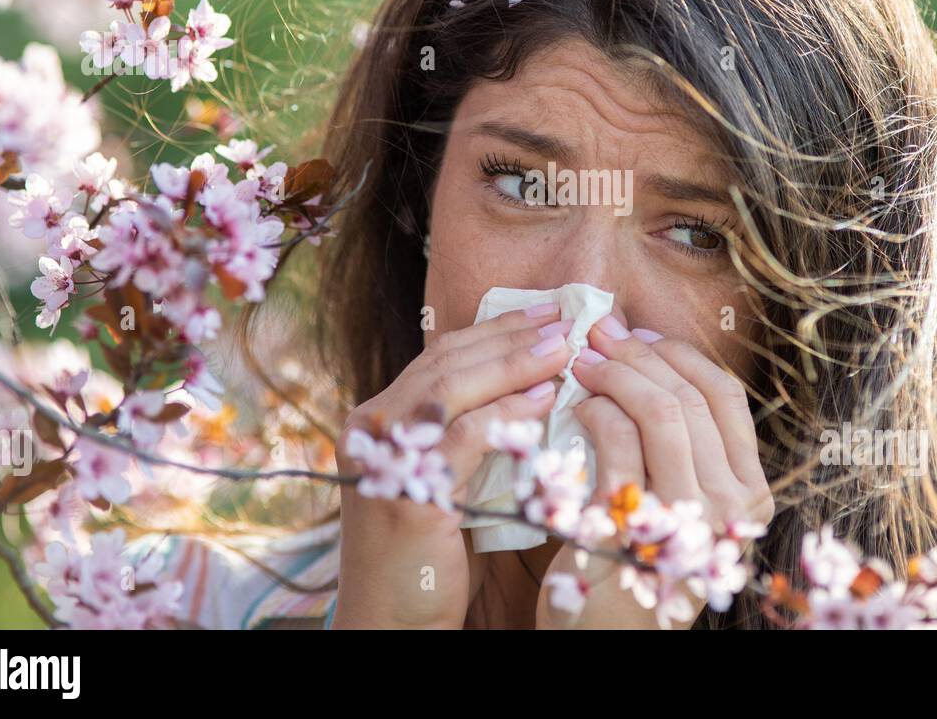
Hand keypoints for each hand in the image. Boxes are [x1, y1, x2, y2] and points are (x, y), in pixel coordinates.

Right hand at [333, 304, 574, 627]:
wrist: (393, 621)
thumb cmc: (430, 555)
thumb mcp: (447, 479)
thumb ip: (471, 434)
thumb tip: (534, 387)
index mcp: (379, 418)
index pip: (442, 357)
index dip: (494, 330)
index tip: (545, 314)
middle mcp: (372, 428)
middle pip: (447, 362)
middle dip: (509, 336)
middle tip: (563, 320)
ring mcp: (384, 458)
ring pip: (452, 388)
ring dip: (513, 364)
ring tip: (562, 350)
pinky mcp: (406, 492)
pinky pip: (464, 436)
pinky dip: (506, 412)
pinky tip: (544, 401)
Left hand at [536, 316, 773, 628]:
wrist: (607, 640)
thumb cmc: (640, 566)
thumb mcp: (682, 506)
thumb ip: (682, 449)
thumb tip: (651, 364)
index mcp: (749, 495)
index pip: (726, 399)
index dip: (681, 356)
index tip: (642, 334)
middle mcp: (730, 508)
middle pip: (691, 399)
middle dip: (640, 354)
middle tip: (598, 333)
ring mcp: (686, 518)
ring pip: (661, 412)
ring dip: (616, 374)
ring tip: (582, 362)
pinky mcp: (634, 527)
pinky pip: (618, 442)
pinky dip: (595, 411)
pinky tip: (578, 407)